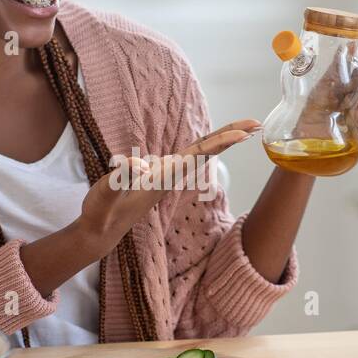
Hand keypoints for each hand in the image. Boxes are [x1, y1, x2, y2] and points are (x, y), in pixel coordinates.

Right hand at [75, 119, 259, 252]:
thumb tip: (140, 166)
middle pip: (206, 152)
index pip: (196, 156)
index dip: (220, 143)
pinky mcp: (159, 177)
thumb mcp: (104, 197)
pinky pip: (188, 157)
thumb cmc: (100, 215)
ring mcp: (165, 177)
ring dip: (222, 140)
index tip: (244, 135)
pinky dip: (205, 147)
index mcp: (161, 179)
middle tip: (257, 123)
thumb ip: (118, 181)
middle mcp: (169, 177)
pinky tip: (214, 143)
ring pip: (199, 154)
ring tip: (245, 130)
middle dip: (231, 136)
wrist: (100, 234)